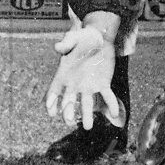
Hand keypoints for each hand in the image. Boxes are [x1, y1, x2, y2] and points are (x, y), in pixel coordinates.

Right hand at [45, 8, 122, 129]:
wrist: (99, 37)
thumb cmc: (83, 38)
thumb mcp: (73, 38)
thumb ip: (65, 43)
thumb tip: (57, 47)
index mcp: (64, 75)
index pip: (54, 91)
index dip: (51, 102)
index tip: (51, 112)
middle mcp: (75, 84)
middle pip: (69, 102)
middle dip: (68, 112)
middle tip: (69, 121)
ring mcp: (89, 85)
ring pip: (87, 104)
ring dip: (87, 115)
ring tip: (88, 127)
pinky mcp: (103, 83)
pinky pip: (106, 96)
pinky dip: (110, 104)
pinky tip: (113, 113)